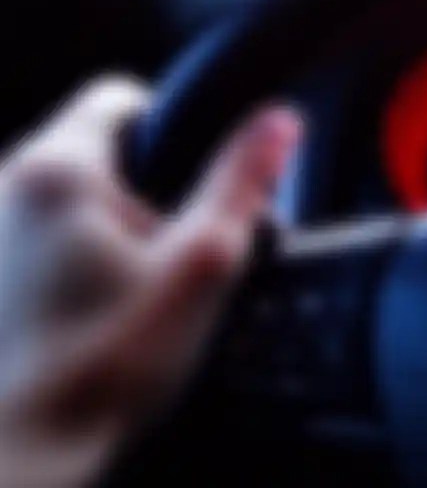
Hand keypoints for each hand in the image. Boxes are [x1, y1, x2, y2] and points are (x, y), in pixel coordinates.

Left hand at [0, 77, 299, 486]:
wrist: (25, 450)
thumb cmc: (104, 363)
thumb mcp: (202, 264)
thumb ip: (242, 182)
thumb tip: (279, 120)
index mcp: (58, 170)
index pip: (120, 96)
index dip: (175, 126)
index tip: (196, 181)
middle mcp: (2, 188)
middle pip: (94, 150)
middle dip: (143, 192)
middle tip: (171, 254)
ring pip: (66, 200)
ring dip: (105, 230)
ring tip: (131, 293)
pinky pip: (37, 241)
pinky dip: (70, 262)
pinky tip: (92, 315)